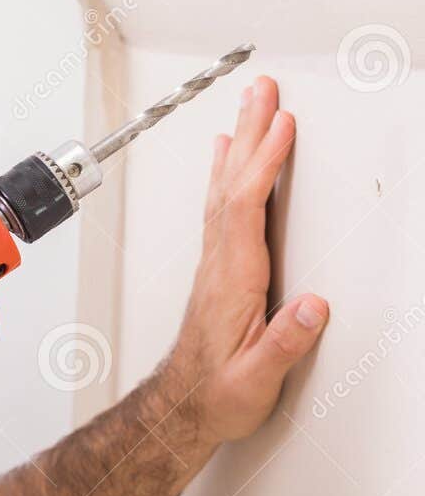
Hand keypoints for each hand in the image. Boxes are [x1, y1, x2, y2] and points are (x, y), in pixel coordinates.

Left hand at [159, 74, 327, 443]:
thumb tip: (312, 306)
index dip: (263, 164)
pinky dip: (229, 172)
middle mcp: (220, 262)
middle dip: (251, 133)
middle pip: (232, 184)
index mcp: (232, 280)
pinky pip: (222, 204)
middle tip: (262, 88)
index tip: (280, 126)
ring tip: (251, 104)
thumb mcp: (256, 379)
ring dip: (240, 144)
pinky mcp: (220, 267)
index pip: (245, 208)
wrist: (184, 407)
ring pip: (225, 188)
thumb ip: (284, 344)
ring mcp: (217, 262)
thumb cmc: (218, 393)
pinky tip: (228, 155)